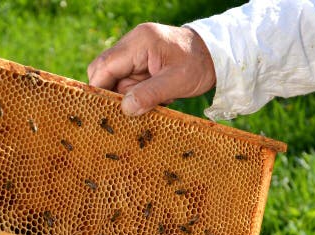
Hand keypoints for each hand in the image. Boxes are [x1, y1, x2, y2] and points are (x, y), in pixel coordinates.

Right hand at [87, 23, 215, 116]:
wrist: (215, 55)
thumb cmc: (198, 64)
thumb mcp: (177, 82)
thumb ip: (150, 94)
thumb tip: (125, 109)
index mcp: (140, 41)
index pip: (105, 65)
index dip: (99, 88)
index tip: (100, 111)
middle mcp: (133, 43)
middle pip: (104, 71)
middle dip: (111, 93)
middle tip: (125, 113)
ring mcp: (135, 52)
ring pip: (115, 79)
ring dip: (126, 96)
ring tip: (149, 103)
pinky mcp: (140, 62)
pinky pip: (126, 80)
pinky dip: (134, 94)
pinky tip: (150, 98)